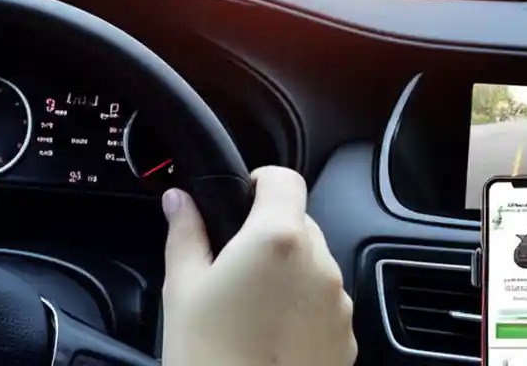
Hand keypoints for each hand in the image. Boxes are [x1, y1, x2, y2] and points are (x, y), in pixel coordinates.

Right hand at [160, 166, 356, 365]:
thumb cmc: (209, 359)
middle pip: (297, 223)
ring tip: (247, 311)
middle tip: (230, 269)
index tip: (240, 201)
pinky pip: (322, 305)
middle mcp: (317, 263)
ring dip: (286, 274)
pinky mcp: (345, 337)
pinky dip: (300, 310)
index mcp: (276, 238)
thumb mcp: (183, 290)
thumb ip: (185, 233)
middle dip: (267, 236)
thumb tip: (181, 201)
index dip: (259, 183)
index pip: (284, 178)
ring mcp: (336, 302)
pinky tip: (268, 337)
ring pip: (311, 266)